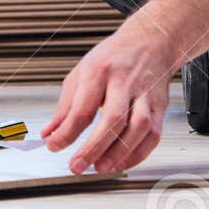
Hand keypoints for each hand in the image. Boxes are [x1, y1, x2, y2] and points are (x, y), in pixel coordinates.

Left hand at [42, 24, 174, 173]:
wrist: (151, 40)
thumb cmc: (114, 57)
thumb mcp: (81, 73)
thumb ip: (65, 106)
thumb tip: (49, 133)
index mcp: (100, 72)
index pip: (82, 107)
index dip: (66, 132)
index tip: (54, 145)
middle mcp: (124, 82)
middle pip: (113, 119)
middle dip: (94, 147)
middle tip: (77, 166)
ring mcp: (144, 95)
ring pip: (138, 127)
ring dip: (119, 152)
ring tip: (101, 167)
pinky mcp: (159, 107)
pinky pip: (152, 135)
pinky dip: (138, 154)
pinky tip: (121, 162)